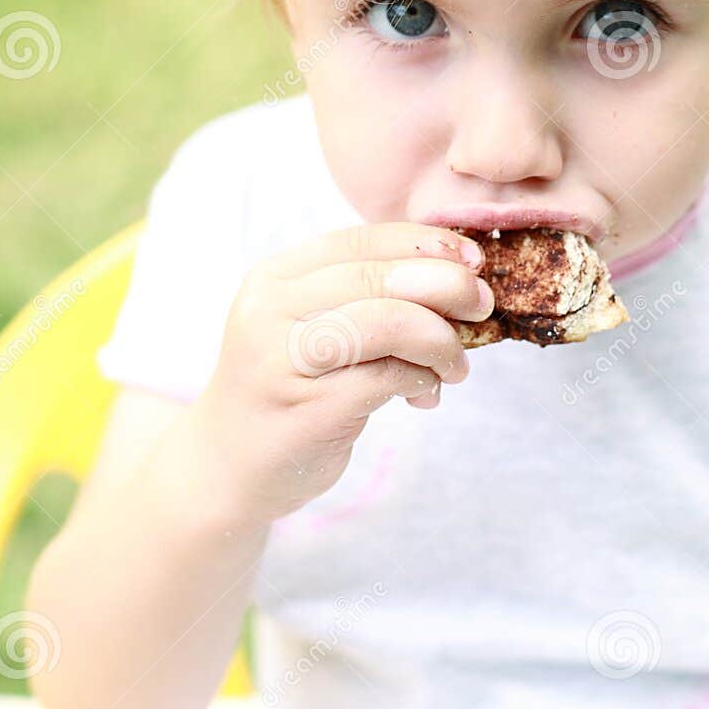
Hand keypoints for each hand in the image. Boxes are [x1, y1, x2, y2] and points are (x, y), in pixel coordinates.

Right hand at [191, 222, 492, 525]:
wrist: (227, 467)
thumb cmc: (287, 389)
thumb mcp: (309, 326)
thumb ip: (364, 296)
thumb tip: (457, 272)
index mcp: (275, 278)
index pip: (363, 241)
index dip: (426, 245)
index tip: (471, 261)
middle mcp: (271, 311)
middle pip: (380, 279)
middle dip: (447, 288)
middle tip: (481, 308)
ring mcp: (284, 361)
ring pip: (389, 324)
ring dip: (441, 341)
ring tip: (455, 366)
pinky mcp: (308, 411)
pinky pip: (389, 378)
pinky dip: (423, 380)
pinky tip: (425, 394)